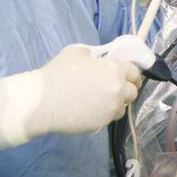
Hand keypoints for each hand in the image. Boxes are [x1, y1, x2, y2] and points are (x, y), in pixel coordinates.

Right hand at [27, 45, 143, 136]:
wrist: (42, 101)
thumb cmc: (57, 74)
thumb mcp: (75, 53)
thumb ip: (92, 54)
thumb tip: (97, 58)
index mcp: (114, 69)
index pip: (135, 72)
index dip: (131, 74)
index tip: (126, 76)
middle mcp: (118, 89)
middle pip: (133, 91)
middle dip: (126, 89)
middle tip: (114, 88)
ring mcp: (111, 108)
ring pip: (123, 107)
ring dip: (117, 103)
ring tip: (101, 100)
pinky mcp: (102, 123)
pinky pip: (110, 118)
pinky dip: (105, 114)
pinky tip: (92, 109)